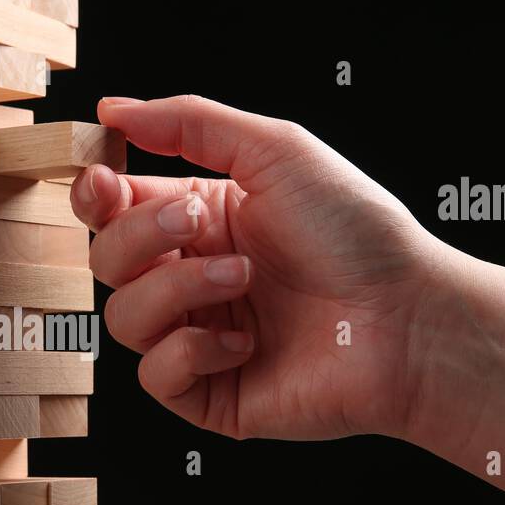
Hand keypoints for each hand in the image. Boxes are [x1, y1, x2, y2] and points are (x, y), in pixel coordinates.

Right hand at [72, 94, 452, 440]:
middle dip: (140, 236)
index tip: (104, 180)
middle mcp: (192, 279)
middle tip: (198, 223)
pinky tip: (247, 343)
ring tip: (243, 279)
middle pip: (106, 261)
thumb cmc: (358, 233)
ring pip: (123, 318)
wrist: (409, 319)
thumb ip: (190, 124)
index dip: (95, 196)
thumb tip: (114, 109)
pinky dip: (193, 351)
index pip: (114, 210)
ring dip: (177, 290)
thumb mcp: (275, 150)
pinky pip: (154, 375)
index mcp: (202, 222)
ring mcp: (198, 338)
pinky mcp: (208, 394)